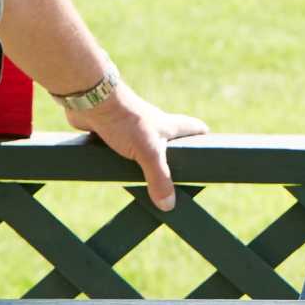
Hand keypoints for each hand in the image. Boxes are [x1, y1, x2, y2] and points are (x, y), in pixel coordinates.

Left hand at [69, 83, 208, 210]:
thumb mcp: (148, 153)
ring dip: (144, 157)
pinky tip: (114, 167)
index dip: (203, 136)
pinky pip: (120, 146)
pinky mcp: (111, 130)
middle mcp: (152, 124)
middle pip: (170, 137)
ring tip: (142, 178)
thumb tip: (168, 205)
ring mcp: (132, 127)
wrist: (93, 99)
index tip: (211, 148)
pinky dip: (120, 156)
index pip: (194, 128)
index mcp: (168, 125)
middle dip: (175, 152)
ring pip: (144, 143)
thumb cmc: (125, 120)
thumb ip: (159, 178)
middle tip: (176, 173)